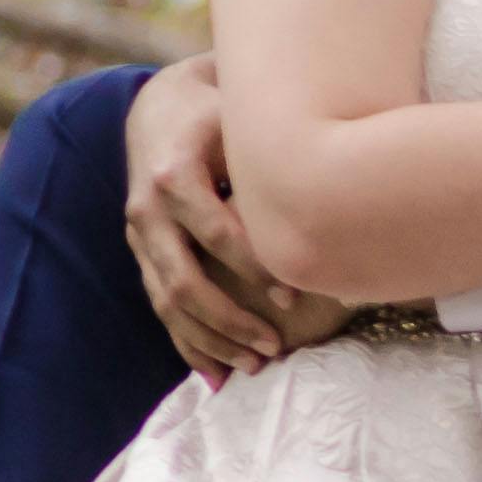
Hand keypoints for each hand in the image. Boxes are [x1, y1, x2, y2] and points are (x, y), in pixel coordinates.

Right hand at [120, 55, 348, 376]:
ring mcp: (140, 235)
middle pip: (185, 280)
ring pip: (168, 302)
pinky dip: (187, 343)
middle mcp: (148, 208)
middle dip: (231, 320)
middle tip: (275, 346)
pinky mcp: (142, 253)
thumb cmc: (220, 112)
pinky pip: (161, 306)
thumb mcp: (242, 120)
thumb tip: (341, 193)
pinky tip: (216, 375)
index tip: (294, 297)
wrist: (161, 107)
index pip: (216, 233)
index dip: (256, 269)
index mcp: (175, 173)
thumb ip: (273, 158)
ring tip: (256, 366)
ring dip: (212, 340)